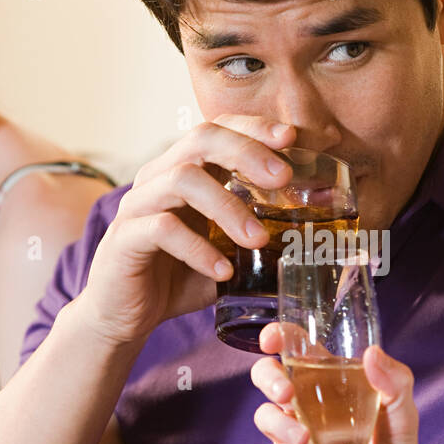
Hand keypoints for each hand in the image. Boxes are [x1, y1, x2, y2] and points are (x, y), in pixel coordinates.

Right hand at [74, 116, 295, 346]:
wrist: (125, 316)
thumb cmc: (179, 277)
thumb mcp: (228, 250)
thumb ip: (262, 232)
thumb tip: (318, 221)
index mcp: (183, 170)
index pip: (218, 128)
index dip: (253, 127)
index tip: (290, 137)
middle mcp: (158, 177)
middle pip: (201, 139)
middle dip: (246, 152)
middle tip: (283, 179)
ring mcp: (138, 205)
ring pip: (182, 180)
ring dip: (227, 206)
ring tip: (258, 239)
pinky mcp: (124, 238)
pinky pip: (163, 229)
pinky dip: (199, 249)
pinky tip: (224, 271)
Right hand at [251, 325, 431, 443]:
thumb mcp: (404, 422)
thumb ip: (395, 386)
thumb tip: (372, 353)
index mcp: (331, 388)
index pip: (298, 352)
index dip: (280, 337)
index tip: (273, 337)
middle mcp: (306, 410)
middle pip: (268, 377)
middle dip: (268, 376)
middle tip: (286, 391)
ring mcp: (291, 441)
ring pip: (264, 415)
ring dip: (279, 421)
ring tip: (307, 439)